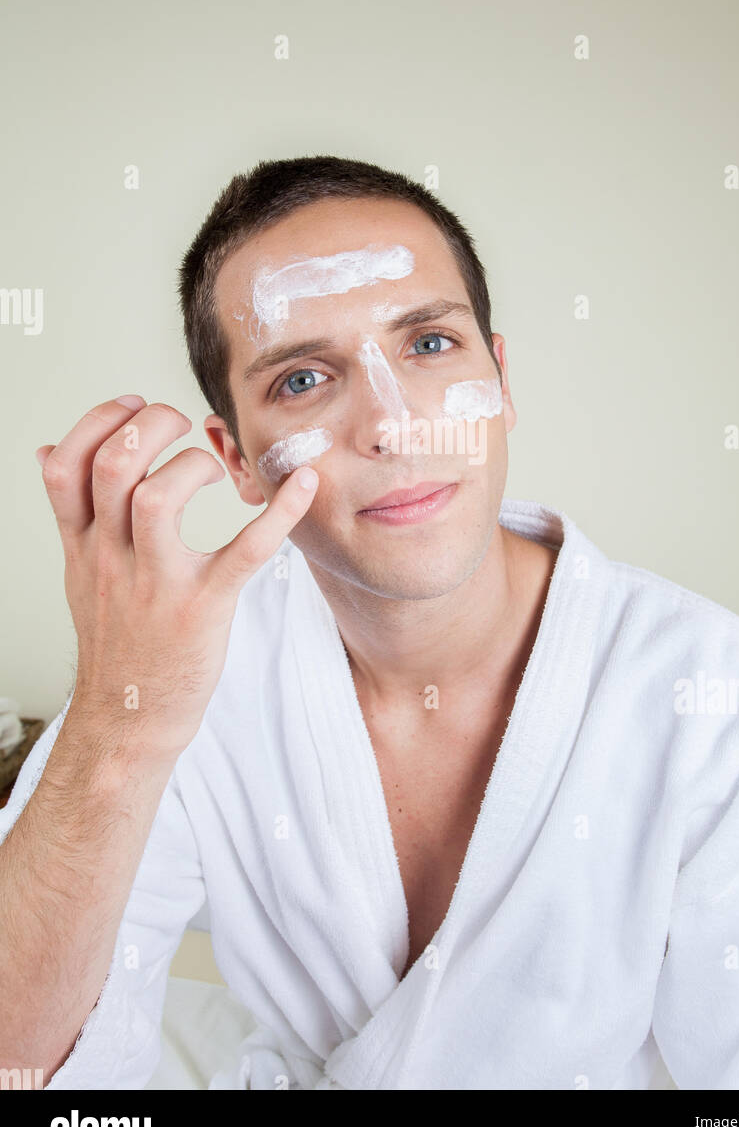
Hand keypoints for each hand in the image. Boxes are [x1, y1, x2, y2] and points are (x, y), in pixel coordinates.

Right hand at [36, 395, 317, 761]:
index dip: (98, 421)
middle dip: (150, 425)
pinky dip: (280, 513)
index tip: (133, 406)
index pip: (65, 464)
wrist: (128, 720)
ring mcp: (156, 582)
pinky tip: (304, 485)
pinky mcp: (203, 606)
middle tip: (181, 424)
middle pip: (113, 466)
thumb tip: (47, 451)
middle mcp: (111, 557)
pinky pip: (243, 550)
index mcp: (83, 544)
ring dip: (194, 465)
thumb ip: (72, 511)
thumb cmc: (116, 642)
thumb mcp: (78, 571)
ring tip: (217, 468)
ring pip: (158, 498)